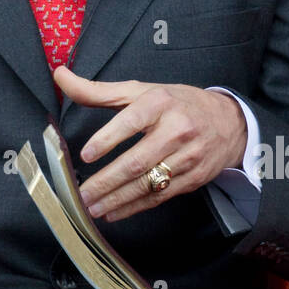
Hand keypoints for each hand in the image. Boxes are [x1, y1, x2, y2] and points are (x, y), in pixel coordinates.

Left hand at [53, 66, 247, 221]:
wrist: (229, 122)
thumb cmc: (176, 103)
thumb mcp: (141, 91)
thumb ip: (98, 90)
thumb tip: (60, 76)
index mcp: (160, 103)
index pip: (131, 122)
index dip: (108, 139)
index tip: (86, 154)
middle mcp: (176, 130)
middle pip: (138, 161)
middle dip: (107, 181)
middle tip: (82, 194)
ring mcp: (187, 157)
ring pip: (147, 183)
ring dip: (117, 199)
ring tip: (92, 208)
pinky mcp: (193, 179)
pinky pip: (159, 196)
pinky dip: (134, 207)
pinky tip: (114, 212)